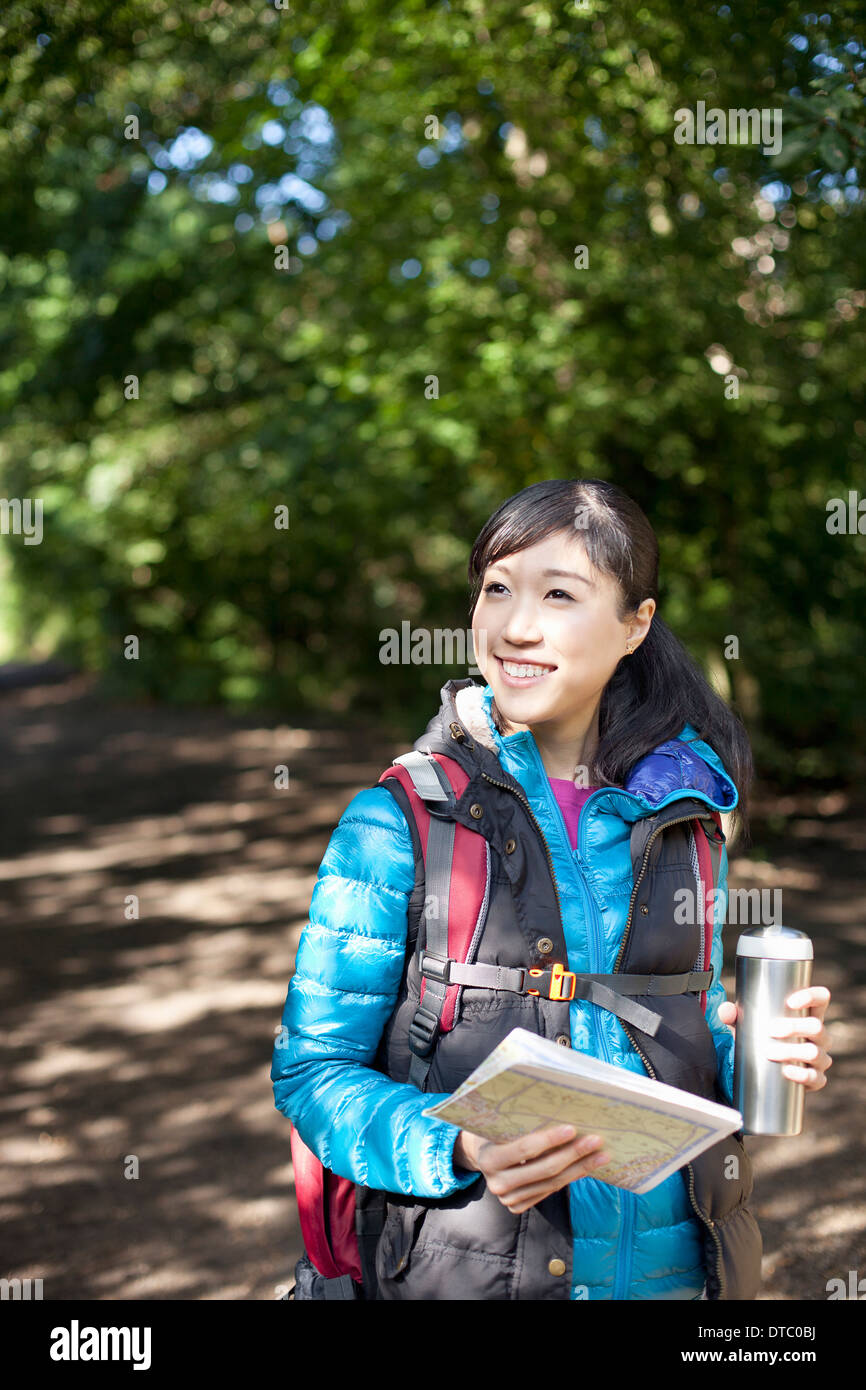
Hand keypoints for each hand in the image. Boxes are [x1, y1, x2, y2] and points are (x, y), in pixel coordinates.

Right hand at [453, 1123, 609, 1214]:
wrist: (480, 1154)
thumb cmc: (495, 1132)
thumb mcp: (501, 1125)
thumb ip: (522, 1124)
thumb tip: (563, 1115)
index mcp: (489, 1159)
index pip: (525, 1149)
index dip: (550, 1140)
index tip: (573, 1128)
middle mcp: (497, 1184)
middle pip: (544, 1170)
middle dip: (574, 1154)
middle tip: (596, 1141)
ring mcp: (508, 1199)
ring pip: (552, 1184)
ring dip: (579, 1169)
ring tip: (601, 1156)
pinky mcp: (518, 1207)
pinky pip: (549, 1192)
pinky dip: (569, 1179)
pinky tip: (585, 1168)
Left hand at [717, 985, 832, 1090]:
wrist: (765, 1069)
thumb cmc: (761, 1037)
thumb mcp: (748, 1023)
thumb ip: (734, 1014)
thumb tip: (725, 1011)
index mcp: (808, 1014)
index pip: (821, 998)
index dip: (811, 996)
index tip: (790, 1002)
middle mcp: (819, 1035)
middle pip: (816, 1027)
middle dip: (794, 1027)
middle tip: (770, 1031)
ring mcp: (820, 1058)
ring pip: (816, 1052)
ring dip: (793, 1051)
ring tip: (770, 1052)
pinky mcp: (817, 1079)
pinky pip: (816, 1078)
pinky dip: (801, 1075)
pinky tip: (787, 1071)